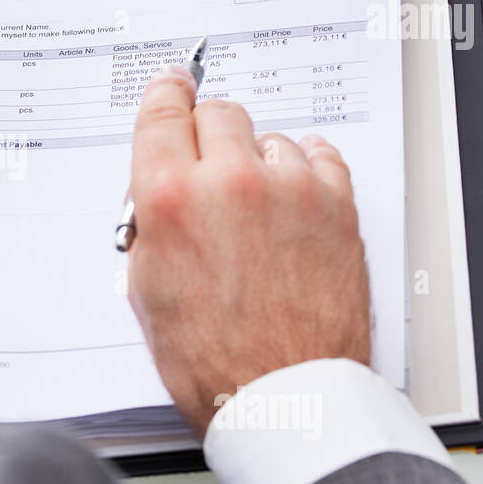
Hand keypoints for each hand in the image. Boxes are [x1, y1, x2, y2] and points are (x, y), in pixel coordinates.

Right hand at [125, 65, 370, 433]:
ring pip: (269, 138)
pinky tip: (293, 197)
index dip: (166, 94)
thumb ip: (150, 224)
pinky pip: (319, 156)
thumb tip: (160, 194)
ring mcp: (290, 189)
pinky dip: (303, 169)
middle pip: (218, 114)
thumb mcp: (146, 288)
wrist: (283, 397)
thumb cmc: (213, 360)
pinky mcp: (336, 205)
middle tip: (208, 168)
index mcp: (171, 199)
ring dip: (257, 162)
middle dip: (208, 136)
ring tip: (255, 212)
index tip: (173, 86)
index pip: (163, 111)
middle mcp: (230, 181)